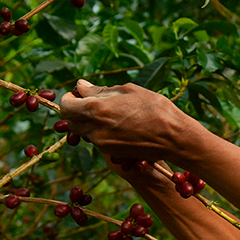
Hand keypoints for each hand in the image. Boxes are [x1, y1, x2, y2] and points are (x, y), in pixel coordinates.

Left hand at [60, 80, 190, 162]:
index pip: (65, 106)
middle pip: (71, 121)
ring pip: (83, 131)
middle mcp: (94, 129)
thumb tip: (80, 86)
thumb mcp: (128, 91)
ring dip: (88, 121)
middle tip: (91, 102)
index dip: (69, 98)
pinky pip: (96, 140)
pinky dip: (99, 131)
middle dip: (76, 110)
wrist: (173, 137)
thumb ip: (100, 90)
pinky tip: (117, 124)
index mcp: (96, 109)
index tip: (78, 94)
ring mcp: (102, 143)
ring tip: (108, 113)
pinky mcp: (111, 152)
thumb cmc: (154, 108)